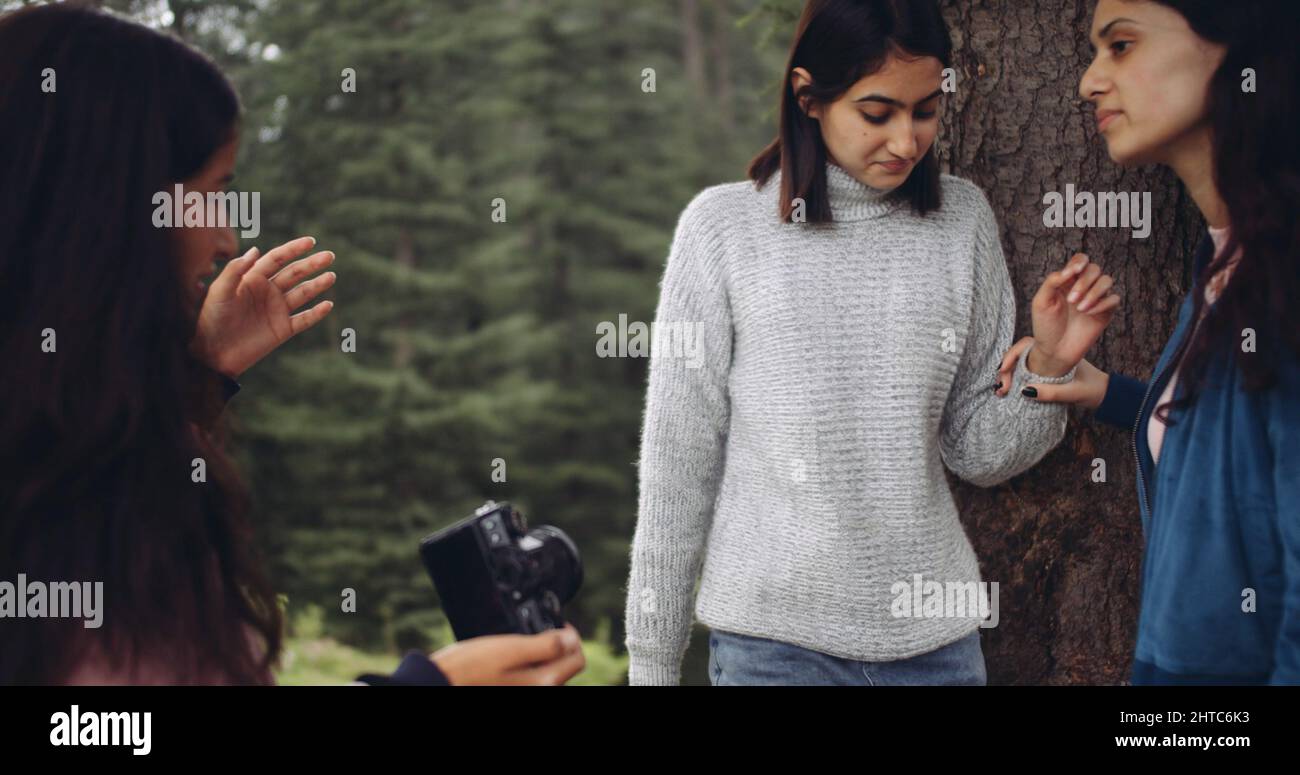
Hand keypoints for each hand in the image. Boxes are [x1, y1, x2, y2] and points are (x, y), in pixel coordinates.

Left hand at [191, 236, 336, 378]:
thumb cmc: (212, 319)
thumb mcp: (219, 291)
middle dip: (312, 264)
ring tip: (331, 276)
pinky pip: (304, 319)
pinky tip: (328, 305)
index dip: (294, 249)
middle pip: (295, 273)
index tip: (310, 242)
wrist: (213, 353)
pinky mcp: (283, 329)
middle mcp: (268, 291)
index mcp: (253, 279)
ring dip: (318, 284)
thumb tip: (256, 250)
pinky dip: (317, 313)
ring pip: (303, 293)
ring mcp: (277, 310)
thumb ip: (235, 270)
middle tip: (330, 255)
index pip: (277, 259)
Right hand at [428, 623, 585, 685]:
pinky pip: (529, 681)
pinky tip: (505, 661)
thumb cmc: (469, 668)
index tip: (555, 624)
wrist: (439, 686)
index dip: (570, 636)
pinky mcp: (511, 694)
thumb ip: (547, 645)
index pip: (577, 659)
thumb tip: (573, 639)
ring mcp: (525, 696)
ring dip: (539, 659)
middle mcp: (540, 694)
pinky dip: (525, 669)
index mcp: (545, 684)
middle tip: (533, 631)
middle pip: (563, 668)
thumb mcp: (510, 648)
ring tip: (515, 645)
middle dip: (555, 647)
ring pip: (546, 675)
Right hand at [996, 338, 1109, 408]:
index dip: (1011, 355)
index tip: (1003, 369)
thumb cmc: (1093, 389)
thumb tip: (1025, 391)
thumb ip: (1052, 393)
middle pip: (1018, 354)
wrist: (1106, 394)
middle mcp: (1049, 353)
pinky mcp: (1046, 373)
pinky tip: (1009, 390)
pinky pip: (1025, 372)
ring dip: (1008, 375)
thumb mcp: (1073, 392)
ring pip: (1020, 364)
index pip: (1025, 345)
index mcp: (1056, 351)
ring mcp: (1046, 363)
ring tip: (1001, 391)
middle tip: (1000, 388)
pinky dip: (1015, 379)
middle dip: (1006, 369)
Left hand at [1025, 253, 1119, 376]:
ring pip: (1107, 280)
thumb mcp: (1041, 302)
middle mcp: (1083, 286)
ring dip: (1094, 292)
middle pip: (1094, 269)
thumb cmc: (1045, 326)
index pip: (1080, 260)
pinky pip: (1114, 299)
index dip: (1080, 261)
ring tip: (1080, 309)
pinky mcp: (1105, 312)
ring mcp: (1095, 299)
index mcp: (1067, 281)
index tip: (1075, 271)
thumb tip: (1070, 270)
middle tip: (1071, 300)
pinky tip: (1089, 314)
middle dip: (1084, 282)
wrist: (1054, 350)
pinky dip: (1102, 304)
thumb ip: (1052, 281)